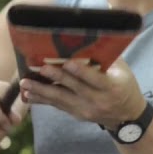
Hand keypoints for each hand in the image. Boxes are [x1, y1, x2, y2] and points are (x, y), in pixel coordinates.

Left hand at [21, 59, 145, 128]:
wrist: (126, 115)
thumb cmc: (124, 85)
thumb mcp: (122, 70)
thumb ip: (105, 57)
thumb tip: (87, 38)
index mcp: (111, 87)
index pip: (94, 79)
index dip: (80, 71)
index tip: (66, 63)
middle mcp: (97, 100)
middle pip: (73, 88)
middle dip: (55, 78)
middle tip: (39, 69)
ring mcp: (85, 110)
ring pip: (60, 99)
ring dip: (41, 91)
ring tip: (25, 84)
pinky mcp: (77, 115)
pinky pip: (57, 106)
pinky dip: (42, 100)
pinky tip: (29, 95)